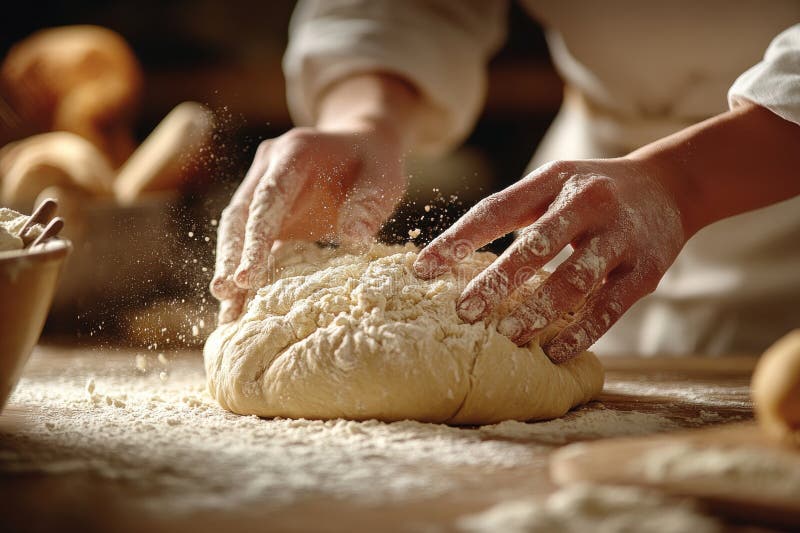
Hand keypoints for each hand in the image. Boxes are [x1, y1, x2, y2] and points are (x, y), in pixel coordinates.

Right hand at [210, 123, 405, 323]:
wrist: (362, 145)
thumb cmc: (374, 162)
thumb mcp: (382, 179)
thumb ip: (368, 207)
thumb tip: (356, 242)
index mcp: (293, 154)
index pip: (267, 199)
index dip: (255, 238)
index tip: (248, 276)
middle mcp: (268, 170)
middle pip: (239, 216)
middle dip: (231, 256)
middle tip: (224, 293)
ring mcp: (261, 191)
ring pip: (236, 231)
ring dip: (231, 267)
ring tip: (227, 310)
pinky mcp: (267, 215)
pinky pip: (250, 244)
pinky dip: (245, 271)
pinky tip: (238, 305)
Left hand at [412, 158, 685, 362]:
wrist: (671, 186)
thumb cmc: (593, 193)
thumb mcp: (553, 186)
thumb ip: (514, 214)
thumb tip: (456, 258)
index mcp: (552, 180)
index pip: (496, 209)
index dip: (457, 240)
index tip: (422, 269)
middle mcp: (587, 202)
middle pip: (536, 244)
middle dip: (498, 280)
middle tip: (464, 311)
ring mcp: (619, 236)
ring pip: (575, 278)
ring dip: (539, 309)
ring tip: (508, 335)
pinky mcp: (645, 270)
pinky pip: (610, 305)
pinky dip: (582, 330)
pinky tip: (555, 349)